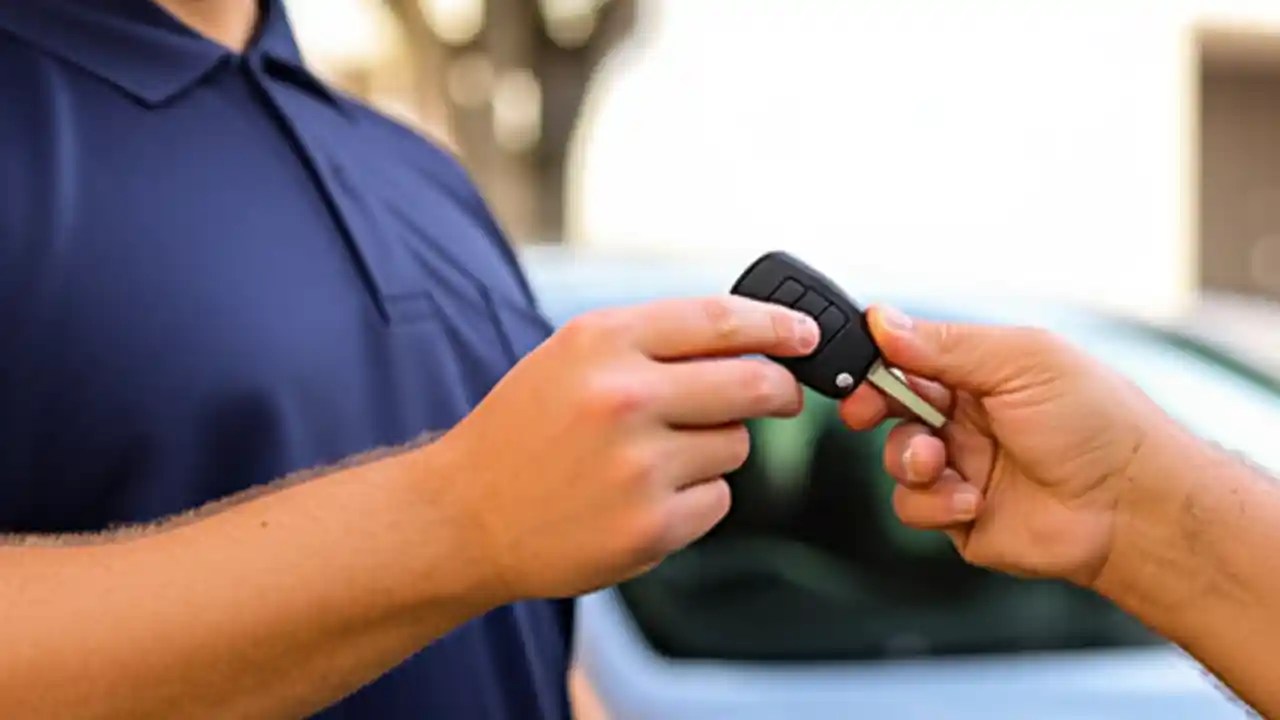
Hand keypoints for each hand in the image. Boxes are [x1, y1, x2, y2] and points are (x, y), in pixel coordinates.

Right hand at [432, 296, 818, 601]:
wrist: (463, 516)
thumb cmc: (525, 429)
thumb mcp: (571, 358)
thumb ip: (653, 342)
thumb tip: (753, 338)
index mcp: (601, 341)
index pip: (719, 320)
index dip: (778, 324)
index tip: (806, 334)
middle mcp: (623, 397)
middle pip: (752, 383)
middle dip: (778, 389)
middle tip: (778, 395)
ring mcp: (638, 466)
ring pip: (736, 445)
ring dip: (716, 448)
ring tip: (653, 458)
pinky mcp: (649, 527)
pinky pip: (717, 499)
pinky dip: (697, 498)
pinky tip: (644, 497)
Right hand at [840, 306, 1169, 587]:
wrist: (1131, 506)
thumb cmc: (1095, 421)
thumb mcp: (1021, 361)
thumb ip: (946, 344)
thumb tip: (882, 320)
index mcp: (981, 370)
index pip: (909, 355)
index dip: (877, 359)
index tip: (857, 366)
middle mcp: (966, 417)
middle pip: (890, 404)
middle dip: (871, 405)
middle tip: (867, 411)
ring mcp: (962, 467)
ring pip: (895, 457)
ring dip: (908, 457)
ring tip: (940, 462)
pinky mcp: (959, 516)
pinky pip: (913, 507)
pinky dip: (933, 503)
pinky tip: (972, 500)